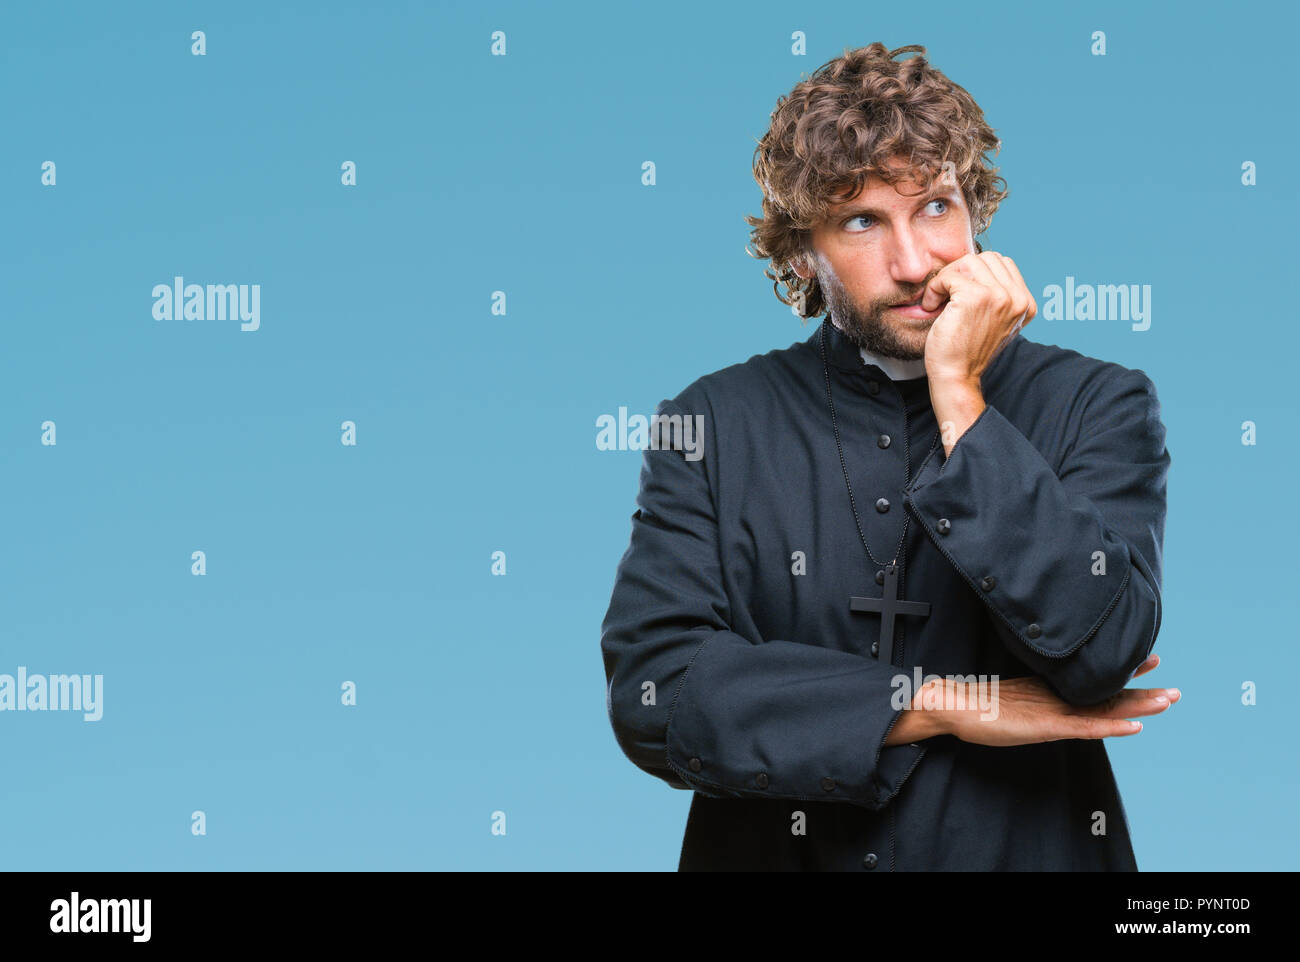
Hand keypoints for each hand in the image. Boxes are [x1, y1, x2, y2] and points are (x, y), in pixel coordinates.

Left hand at [920, 251, 1036, 387]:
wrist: (957, 376)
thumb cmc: (967, 350)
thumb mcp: (993, 321)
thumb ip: (996, 296)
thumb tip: (977, 267)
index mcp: (1025, 304)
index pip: (1003, 264)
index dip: (975, 273)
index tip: (960, 294)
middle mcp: (1017, 298)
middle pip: (986, 258)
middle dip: (961, 271)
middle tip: (946, 294)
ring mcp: (999, 296)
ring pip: (968, 262)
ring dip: (947, 278)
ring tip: (939, 300)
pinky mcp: (975, 297)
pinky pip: (949, 276)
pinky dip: (935, 287)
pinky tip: (932, 306)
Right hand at [924, 654, 1177, 746]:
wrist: (952, 704)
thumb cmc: (974, 705)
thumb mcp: (1010, 702)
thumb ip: (1027, 698)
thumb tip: (1034, 697)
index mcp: (1049, 690)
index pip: (1094, 684)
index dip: (1123, 674)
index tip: (1149, 661)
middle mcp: (1057, 696)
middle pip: (1106, 694)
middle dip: (1141, 690)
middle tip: (1174, 688)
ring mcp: (1053, 710)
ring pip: (1104, 708)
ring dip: (1137, 705)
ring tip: (1168, 700)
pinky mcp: (1046, 726)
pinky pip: (1085, 728)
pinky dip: (1111, 727)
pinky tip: (1134, 727)